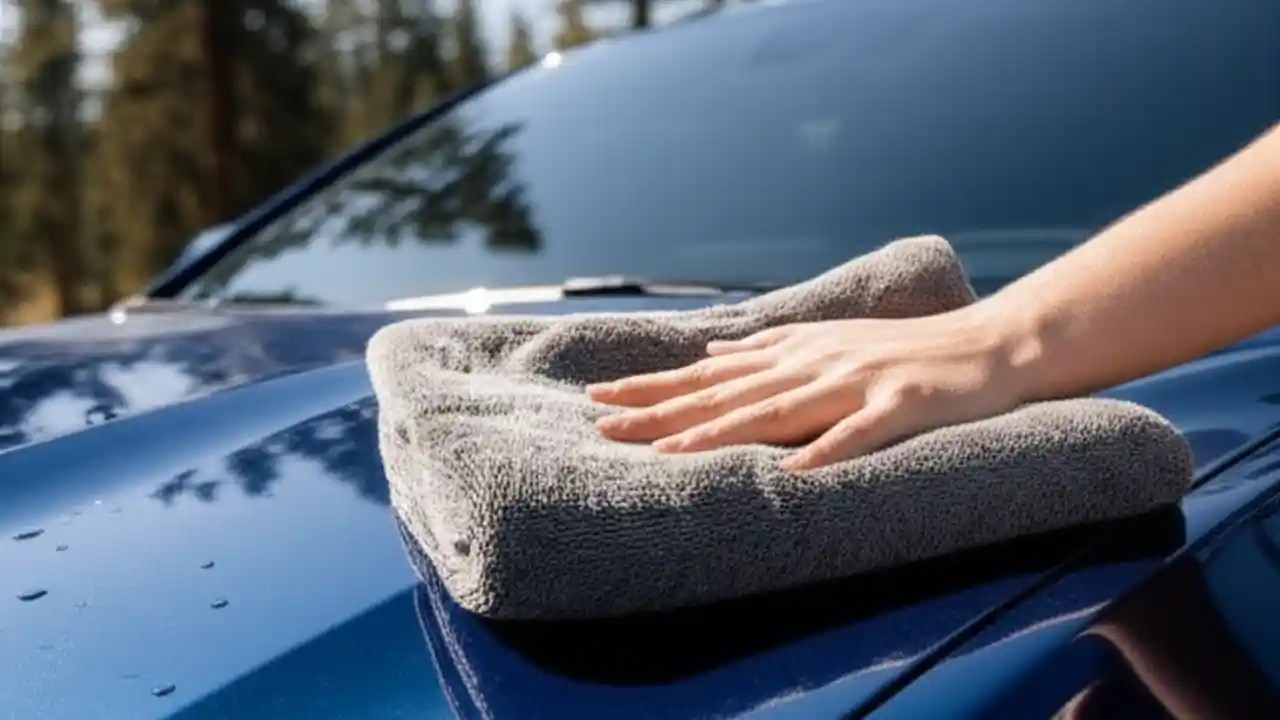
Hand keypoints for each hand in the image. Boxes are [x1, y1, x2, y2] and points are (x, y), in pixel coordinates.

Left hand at [587, 305, 1031, 469]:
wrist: (989, 342)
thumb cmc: (903, 348)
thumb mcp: (825, 340)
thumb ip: (766, 350)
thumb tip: (709, 356)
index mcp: (795, 353)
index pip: (710, 376)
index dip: (654, 388)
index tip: (600, 398)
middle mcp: (815, 363)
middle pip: (727, 393)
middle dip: (662, 410)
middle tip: (603, 423)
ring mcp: (857, 382)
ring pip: (778, 411)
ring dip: (721, 431)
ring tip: (669, 451)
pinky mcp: (903, 405)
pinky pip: (860, 433)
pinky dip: (828, 450)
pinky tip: (795, 472)